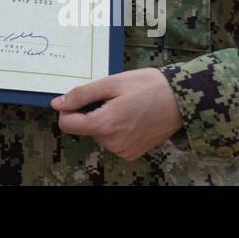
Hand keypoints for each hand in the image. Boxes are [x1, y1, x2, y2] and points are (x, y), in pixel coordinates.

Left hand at [51, 68, 183, 160]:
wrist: (181, 100)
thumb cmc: (147, 86)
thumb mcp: (112, 83)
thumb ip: (81, 95)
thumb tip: (57, 104)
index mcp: (105, 125)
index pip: (67, 124)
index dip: (69, 109)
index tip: (83, 98)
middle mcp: (112, 143)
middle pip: (85, 128)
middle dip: (93, 112)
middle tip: (114, 99)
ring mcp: (123, 151)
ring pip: (99, 134)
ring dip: (106, 120)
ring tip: (126, 106)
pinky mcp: (132, 154)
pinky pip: (113, 141)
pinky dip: (117, 129)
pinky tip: (132, 117)